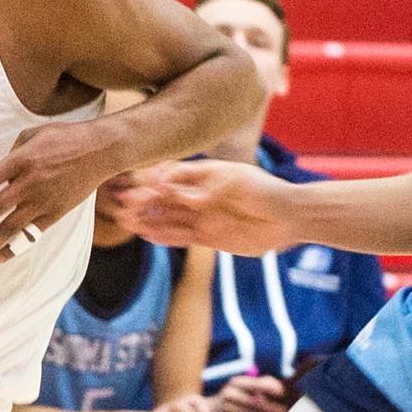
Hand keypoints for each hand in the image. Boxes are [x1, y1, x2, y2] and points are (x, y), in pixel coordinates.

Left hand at [0, 124, 110, 265]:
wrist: (100, 150)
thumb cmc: (65, 137)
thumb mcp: (33, 135)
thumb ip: (13, 153)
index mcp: (20, 161)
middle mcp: (28, 184)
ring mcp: (42, 201)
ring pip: (9, 228)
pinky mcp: (55, 213)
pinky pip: (31, 235)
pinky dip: (15, 247)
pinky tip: (0, 258)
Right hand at [108, 160, 300, 254]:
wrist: (289, 217)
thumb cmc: (265, 190)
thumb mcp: (238, 181)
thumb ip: (210, 189)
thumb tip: (186, 198)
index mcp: (204, 175)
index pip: (170, 176)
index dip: (152, 180)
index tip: (137, 184)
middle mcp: (199, 196)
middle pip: (163, 198)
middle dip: (142, 200)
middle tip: (122, 204)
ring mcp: (203, 217)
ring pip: (168, 218)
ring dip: (147, 219)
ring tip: (125, 221)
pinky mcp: (209, 236)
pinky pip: (181, 236)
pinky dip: (164, 236)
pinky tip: (147, 236)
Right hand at [212, 374, 293, 411]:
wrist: (210, 410)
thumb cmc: (236, 397)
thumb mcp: (244, 386)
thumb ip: (262, 384)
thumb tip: (280, 389)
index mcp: (236, 382)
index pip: (256, 384)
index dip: (270, 388)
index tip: (282, 393)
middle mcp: (230, 393)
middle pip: (255, 402)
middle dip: (272, 409)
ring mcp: (226, 408)